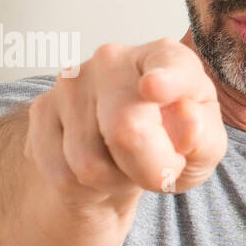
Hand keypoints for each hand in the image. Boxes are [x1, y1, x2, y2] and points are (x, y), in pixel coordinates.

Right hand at [25, 37, 226, 204]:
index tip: (154, 88)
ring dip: (116, 181)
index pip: (168, 66)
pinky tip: (99, 166)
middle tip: (162, 173)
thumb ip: (204, 137)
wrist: (124, 159)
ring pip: (89, 163)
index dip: (165, 80)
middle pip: (125, 129)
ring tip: (127, 164)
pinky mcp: (41, 108)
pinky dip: (86, 188)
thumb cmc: (172, 145)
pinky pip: (63, 173)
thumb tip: (186, 120)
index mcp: (167, 57)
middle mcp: (114, 59)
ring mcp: (72, 81)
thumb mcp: (203, 148)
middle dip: (149, 169)